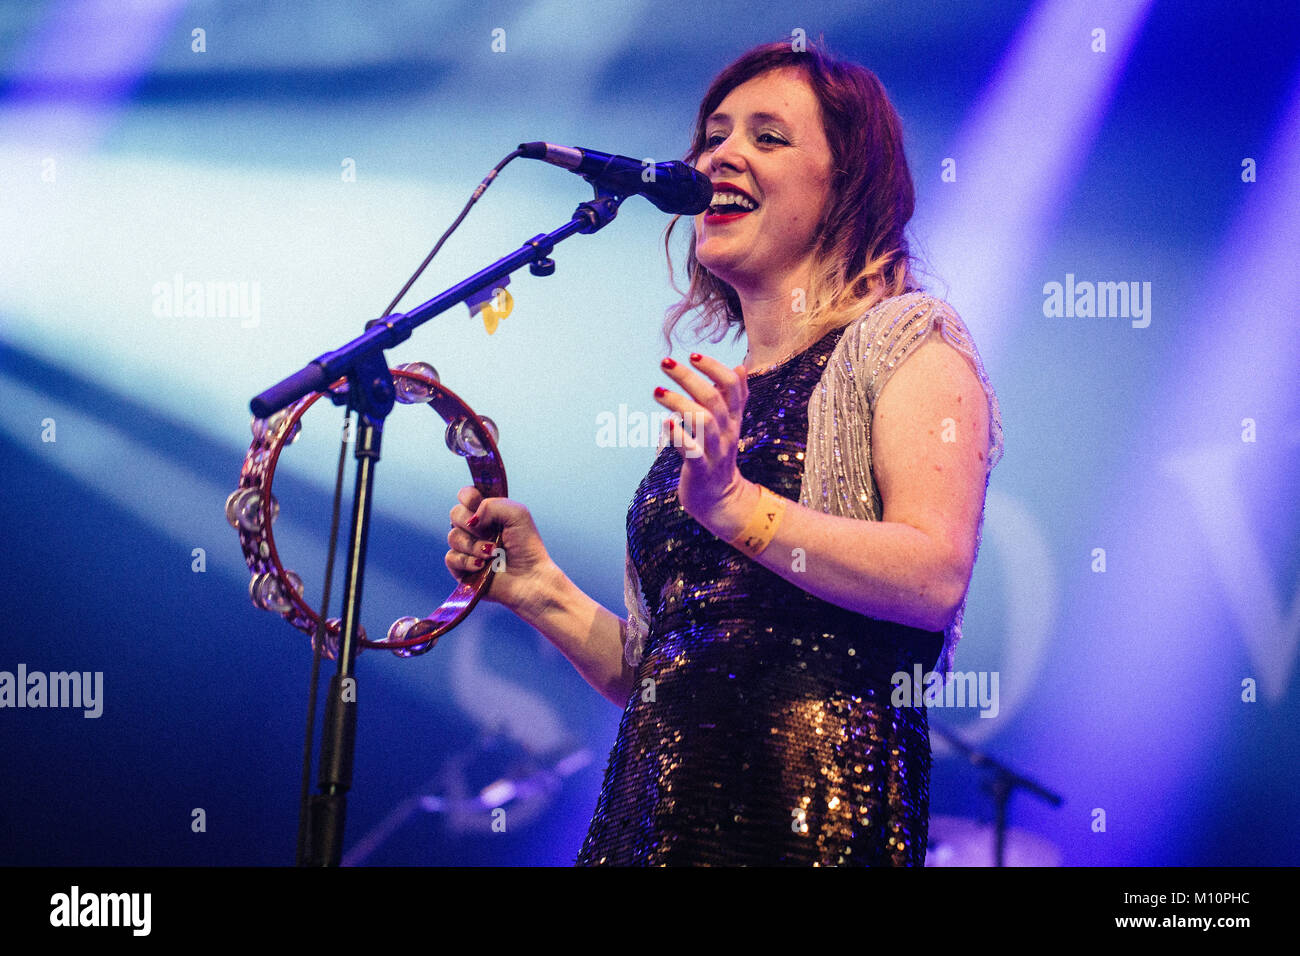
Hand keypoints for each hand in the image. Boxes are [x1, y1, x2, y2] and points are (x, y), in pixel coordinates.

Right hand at [447, 486, 558, 620]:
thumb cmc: (526, 546)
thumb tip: (472, 520)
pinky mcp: (461, 569)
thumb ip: (491, 505)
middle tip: (491, 534)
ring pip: (453, 537)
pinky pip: (451, 558)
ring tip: (493, 553)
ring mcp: (467, 549)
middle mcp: (475, 529)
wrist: (529, 578)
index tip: (479, 504)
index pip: (465, 495)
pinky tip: (482, 567)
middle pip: (454, 513)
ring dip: (475, 545)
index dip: (468, 497)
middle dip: (472, 523)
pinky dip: (468, 561)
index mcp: (487, 513)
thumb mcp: (517, 513)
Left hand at [653, 352, 754, 535]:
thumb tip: (740, 367)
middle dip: (689, 378)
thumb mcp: (730, 425)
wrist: (720, 499)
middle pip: (714, 399)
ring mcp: (715, 452)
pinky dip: (679, 436)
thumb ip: (734, 397)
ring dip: (679, 403)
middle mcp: (727, 432)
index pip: (733, 386)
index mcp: (734, 419)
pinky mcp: (700, 470)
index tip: (693, 355)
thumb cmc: (717, 455)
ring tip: (657, 391)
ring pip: (704, 422)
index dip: (714, 368)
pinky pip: (692, 452)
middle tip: (665, 362)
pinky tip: (665, 423)